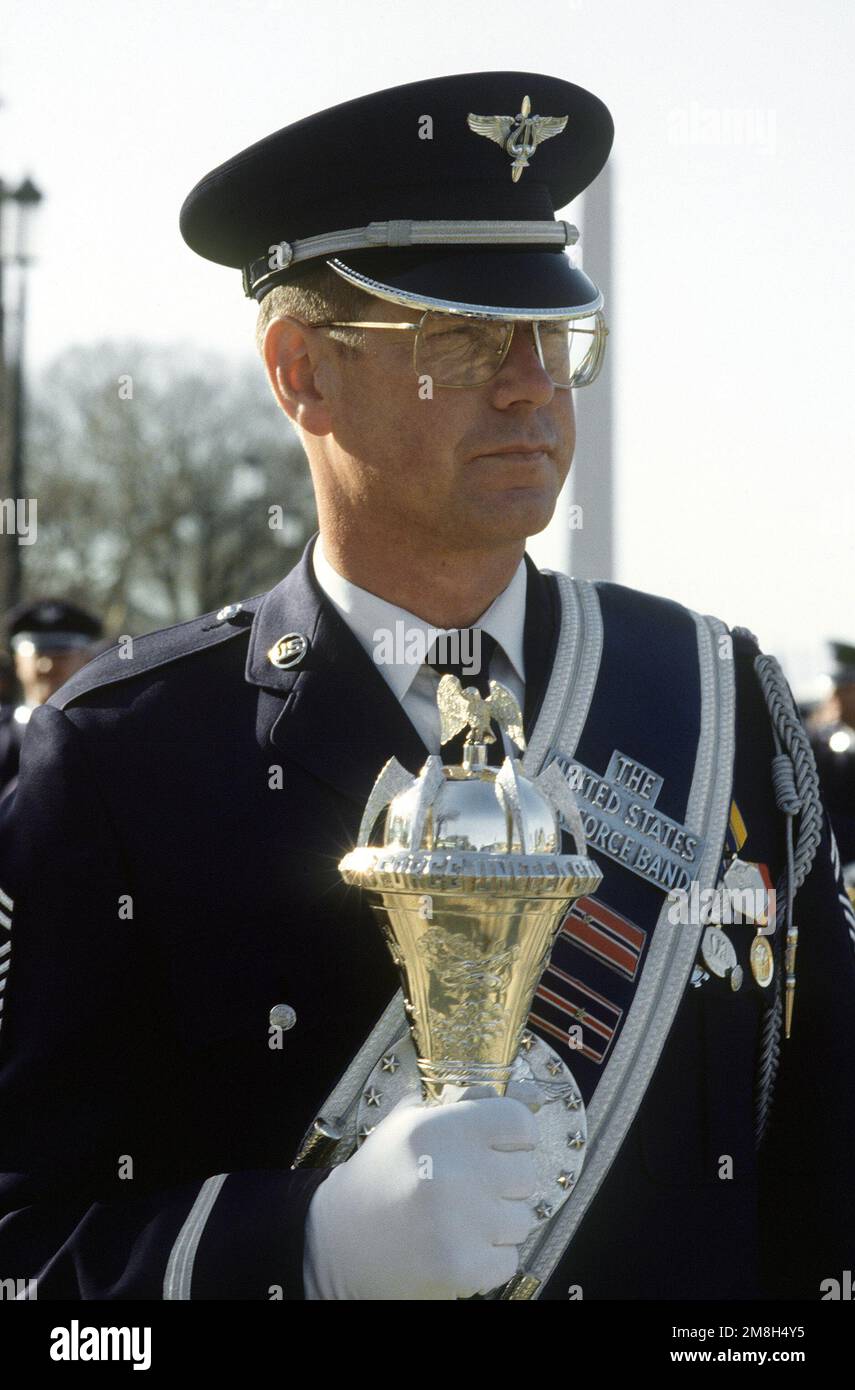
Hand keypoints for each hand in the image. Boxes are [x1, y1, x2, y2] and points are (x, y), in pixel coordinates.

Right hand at [302, 1084, 539, 1299]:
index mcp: (442, 1129)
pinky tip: (458, 1246)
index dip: (517, 1136)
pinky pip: (509, 1259)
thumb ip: (459, 1105)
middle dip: (505, 1183)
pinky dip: (489, 1259)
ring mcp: (460, 1223)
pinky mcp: (461, 1266)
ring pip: (522, 1219)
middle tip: (472, 1189)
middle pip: (526, 1173)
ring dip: (498, 1223)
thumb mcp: (408, 1124)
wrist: (339, 1241)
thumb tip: (508, 1095)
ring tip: (460, 1220)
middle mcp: (454, 1172)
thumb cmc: (380, 1177)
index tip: (504, 1147)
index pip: (519, 1123)